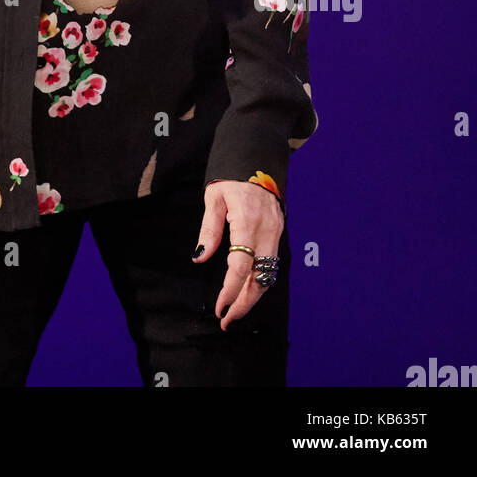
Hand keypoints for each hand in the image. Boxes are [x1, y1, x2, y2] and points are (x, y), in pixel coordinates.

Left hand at [192, 179, 283, 329]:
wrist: (257, 158)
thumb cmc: (231, 177)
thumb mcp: (213, 198)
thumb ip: (209, 230)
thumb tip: (200, 258)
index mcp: (247, 220)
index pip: (241, 265)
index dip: (231, 290)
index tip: (220, 307)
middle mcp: (267, 230)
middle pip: (260, 277)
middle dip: (244, 303)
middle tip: (227, 320)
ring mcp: (276, 232)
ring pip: (269, 274)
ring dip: (253, 296)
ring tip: (235, 311)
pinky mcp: (279, 232)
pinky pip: (271, 264)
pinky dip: (260, 281)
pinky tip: (247, 290)